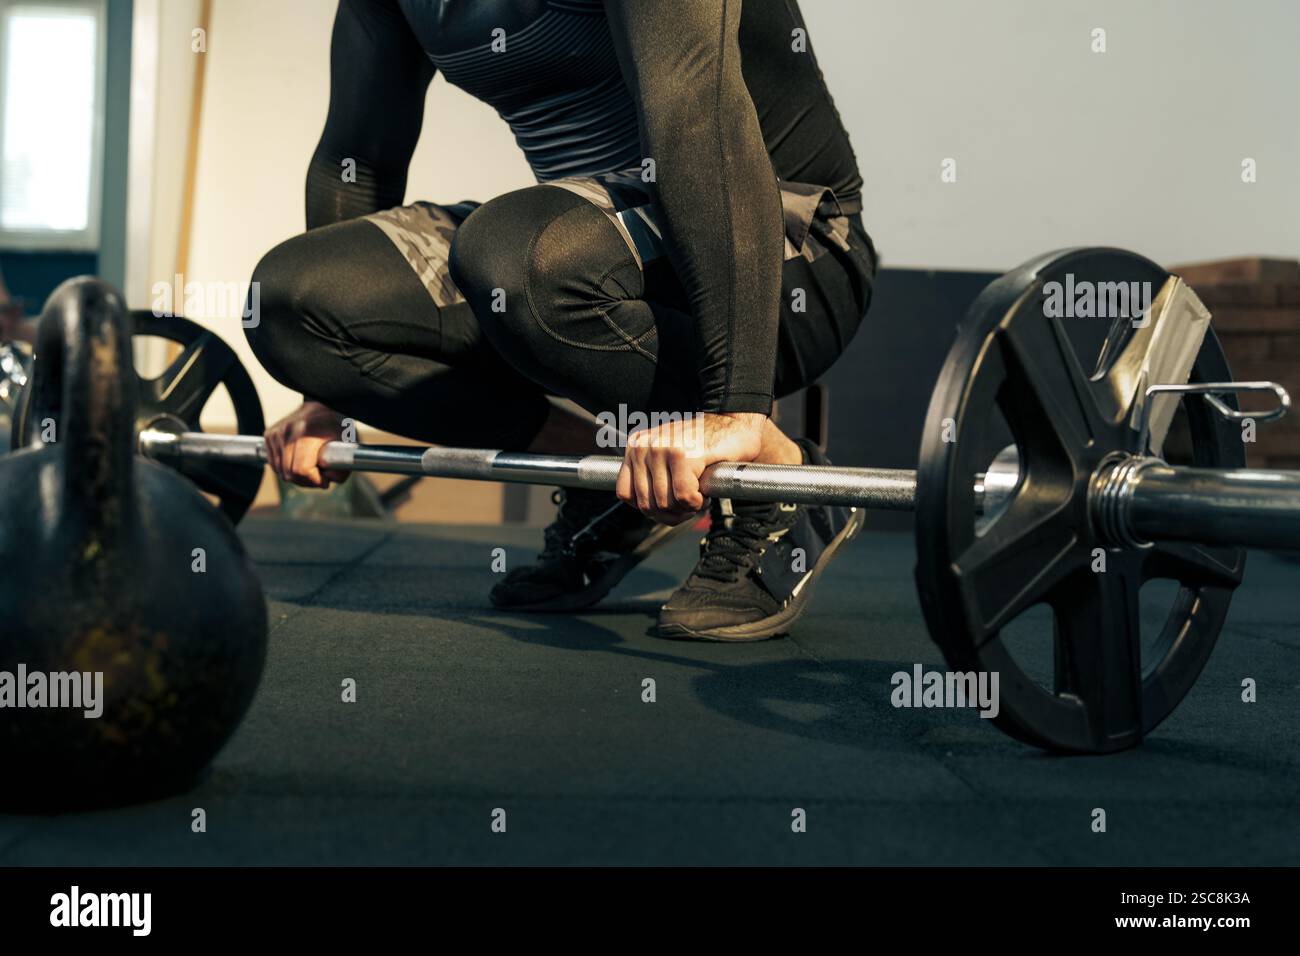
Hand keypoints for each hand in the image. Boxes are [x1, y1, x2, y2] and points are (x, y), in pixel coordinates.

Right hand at [264, 401, 349, 487]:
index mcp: (306, 432)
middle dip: (306, 481)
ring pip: (279, 470)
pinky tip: (299, 461)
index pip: (301, 470)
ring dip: (296, 476)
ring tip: (311, 468)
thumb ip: (342, 469)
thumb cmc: (337, 426)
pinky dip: (285, 468)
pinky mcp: (269, 434)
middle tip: (319, 477)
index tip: (325, 480)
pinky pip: (274, 463)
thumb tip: (326, 481)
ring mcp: (276, 432)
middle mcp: (288, 431)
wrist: (323, 406)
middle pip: (289, 473)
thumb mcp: (347, 445)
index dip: (315, 480)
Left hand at [615, 411, 765, 524]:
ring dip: (685, 509)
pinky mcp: (682, 455)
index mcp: (636, 446)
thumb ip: (650, 479)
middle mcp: (644, 445)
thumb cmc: (705, 446)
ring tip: (697, 494)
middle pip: (646, 505)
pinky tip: (703, 491)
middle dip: (671, 513)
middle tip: (690, 502)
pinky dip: (697, 503)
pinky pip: (684, 497)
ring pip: (664, 504)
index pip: (626, 494)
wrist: (736, 425)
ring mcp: (661, 448)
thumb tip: (646, 511)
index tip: (671, 503)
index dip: (651, 507)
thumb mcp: (667, 458)